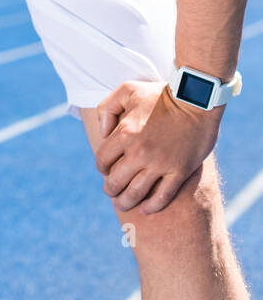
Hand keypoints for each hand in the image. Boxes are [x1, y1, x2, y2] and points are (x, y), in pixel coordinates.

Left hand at [95, 79, 222, 214]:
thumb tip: (103, 133)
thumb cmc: (160, 93)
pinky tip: (146, 209)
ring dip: (126, 202)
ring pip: (136, 193)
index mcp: (125, 133)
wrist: (196, 99)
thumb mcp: (127, 90)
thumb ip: (107, 108)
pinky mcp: (179, 171)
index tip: (106, 170)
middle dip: (111, 189)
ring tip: (123, 204)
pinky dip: (151, 206)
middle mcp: (139, 152)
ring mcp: (160, 164)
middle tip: (112, 191)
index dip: (102, 168)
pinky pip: (162, 197)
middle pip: (116, 181)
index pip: (103, 160)